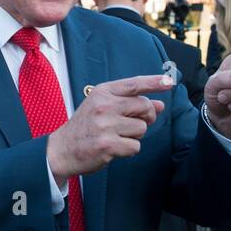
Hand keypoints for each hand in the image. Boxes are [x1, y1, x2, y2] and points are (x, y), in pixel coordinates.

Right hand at [46, 74, 173, 184]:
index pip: (134, 84)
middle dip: (147, 116)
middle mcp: (104, 105)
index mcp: (102, 92)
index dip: (154, 82)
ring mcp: (106, 125)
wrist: (61, 149)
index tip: (169, 81)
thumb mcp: (101, 106)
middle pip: (144, 106)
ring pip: (142, 128)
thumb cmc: (85, 127)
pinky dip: (129, 149)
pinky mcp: (108, 145)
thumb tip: (159, 104)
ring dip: (135, 135)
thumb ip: (129, 103)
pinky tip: (114, 148)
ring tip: (116, 136)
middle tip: (135, 123)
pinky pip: (135, 146)